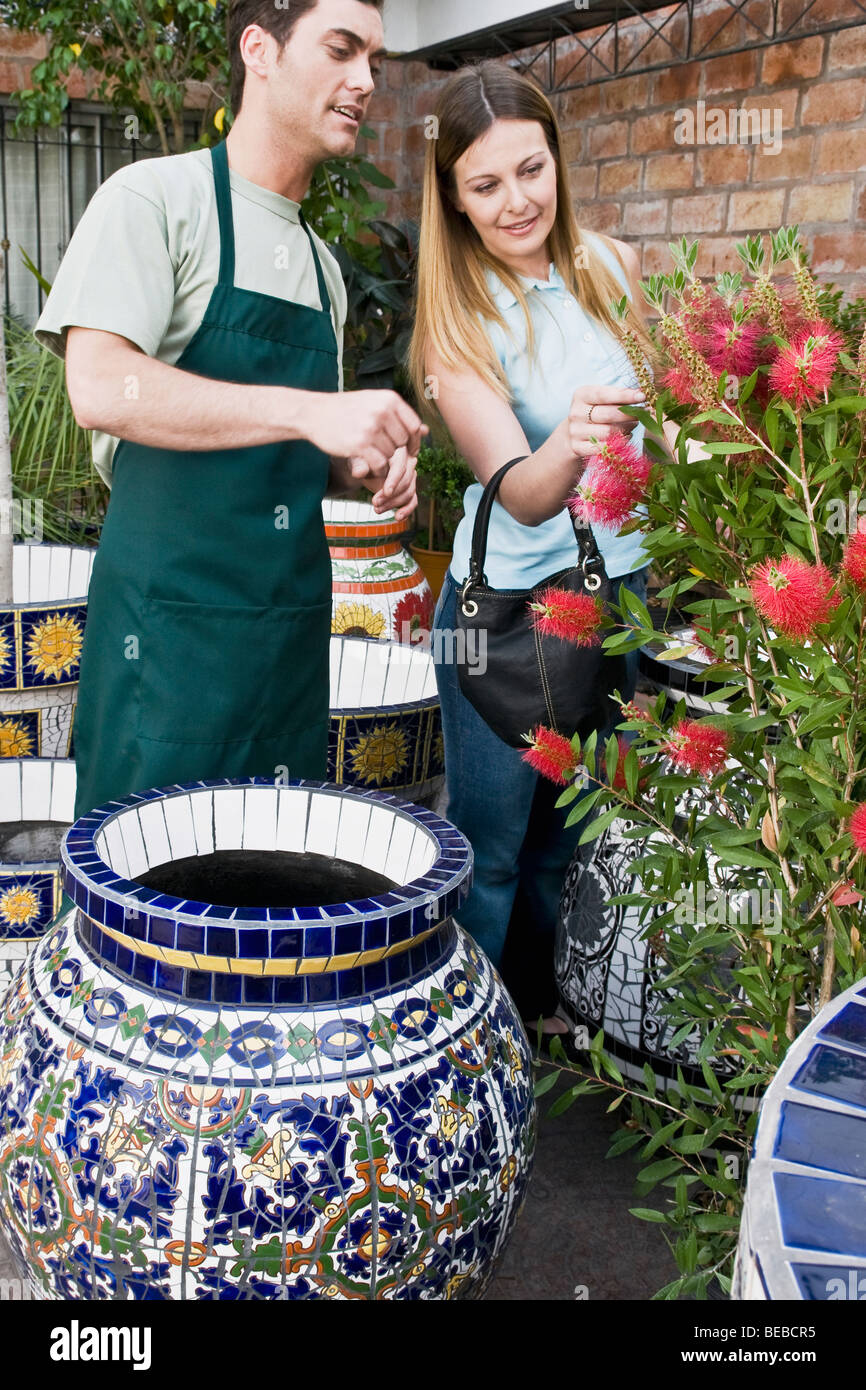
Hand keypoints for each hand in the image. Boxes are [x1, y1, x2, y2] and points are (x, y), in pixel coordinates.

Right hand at [303, 389, 426, 468]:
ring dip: (381, 459)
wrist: (313, 412)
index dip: (414, 441)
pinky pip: (380, 465)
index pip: (414, 426)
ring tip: (366, 451)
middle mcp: (383, 411)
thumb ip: (396, 414)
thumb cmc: (344, 409)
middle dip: (393, 450)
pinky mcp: (360, 445)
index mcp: (389, 399)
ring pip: (391, 455)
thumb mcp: (372, 402)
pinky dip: (376, 470)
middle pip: (403, 442)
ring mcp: (371, 428)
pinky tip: (366, 464)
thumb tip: (424, 430)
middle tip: (377, 449)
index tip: (410, 450)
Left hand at [350, 446, 417, 521]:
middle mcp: (409, 460)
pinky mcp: (410, 488)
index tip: (386, 492)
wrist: (364, 464)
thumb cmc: (361, 458)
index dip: (394, 480)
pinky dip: (407, 510)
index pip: (401, 466)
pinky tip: (398, 517)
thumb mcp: (357, 458)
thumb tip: (358, 472)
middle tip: (375, 503)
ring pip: (409, 492)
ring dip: (393, 504)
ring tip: (377, 509)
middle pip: (407, 481)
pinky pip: (413, 500)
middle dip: (391, 495)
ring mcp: (411, 475)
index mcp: (399, 449)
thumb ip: (359, 464)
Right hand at [564, 385, 645, 457]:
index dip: (625, 395)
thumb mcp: (601, 400)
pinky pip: (605, 447)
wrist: (573, 434)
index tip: (643, 396)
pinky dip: (619, 443)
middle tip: (643, 414)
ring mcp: (576, 432)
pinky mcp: (578, 448)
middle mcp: (576, 413)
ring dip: (626, 429)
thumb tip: (641, 394)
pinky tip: (624, 437)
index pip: (604, 395)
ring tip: (633, 425)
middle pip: (609, 415)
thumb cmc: (594, 413)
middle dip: (629, 415)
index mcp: (581, 395)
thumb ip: (618, 396)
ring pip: (609, 433)